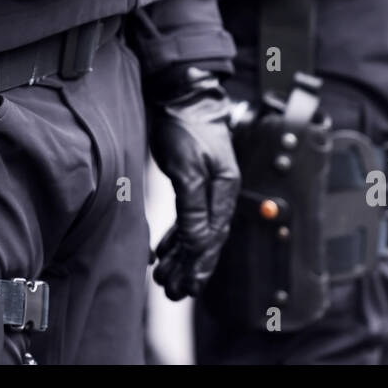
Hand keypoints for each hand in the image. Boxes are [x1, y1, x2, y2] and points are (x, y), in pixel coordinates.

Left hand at [147, 67, 240, 299]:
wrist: (180, 95)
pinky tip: (163, 252)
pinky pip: (186, 218)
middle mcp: (220, 191)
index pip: (213, 235)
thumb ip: (193, 207)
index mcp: (224, 189)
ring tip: (165, 279)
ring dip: (181, 257)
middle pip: (207, 238)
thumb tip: (197, 242)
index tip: (189, 288)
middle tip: (174, 292)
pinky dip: (176, 238)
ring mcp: (208, 187)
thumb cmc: (185, 128)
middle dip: (191, 268)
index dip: (200, 264)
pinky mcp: (193, 181)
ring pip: (195, 231)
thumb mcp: (187, 169)